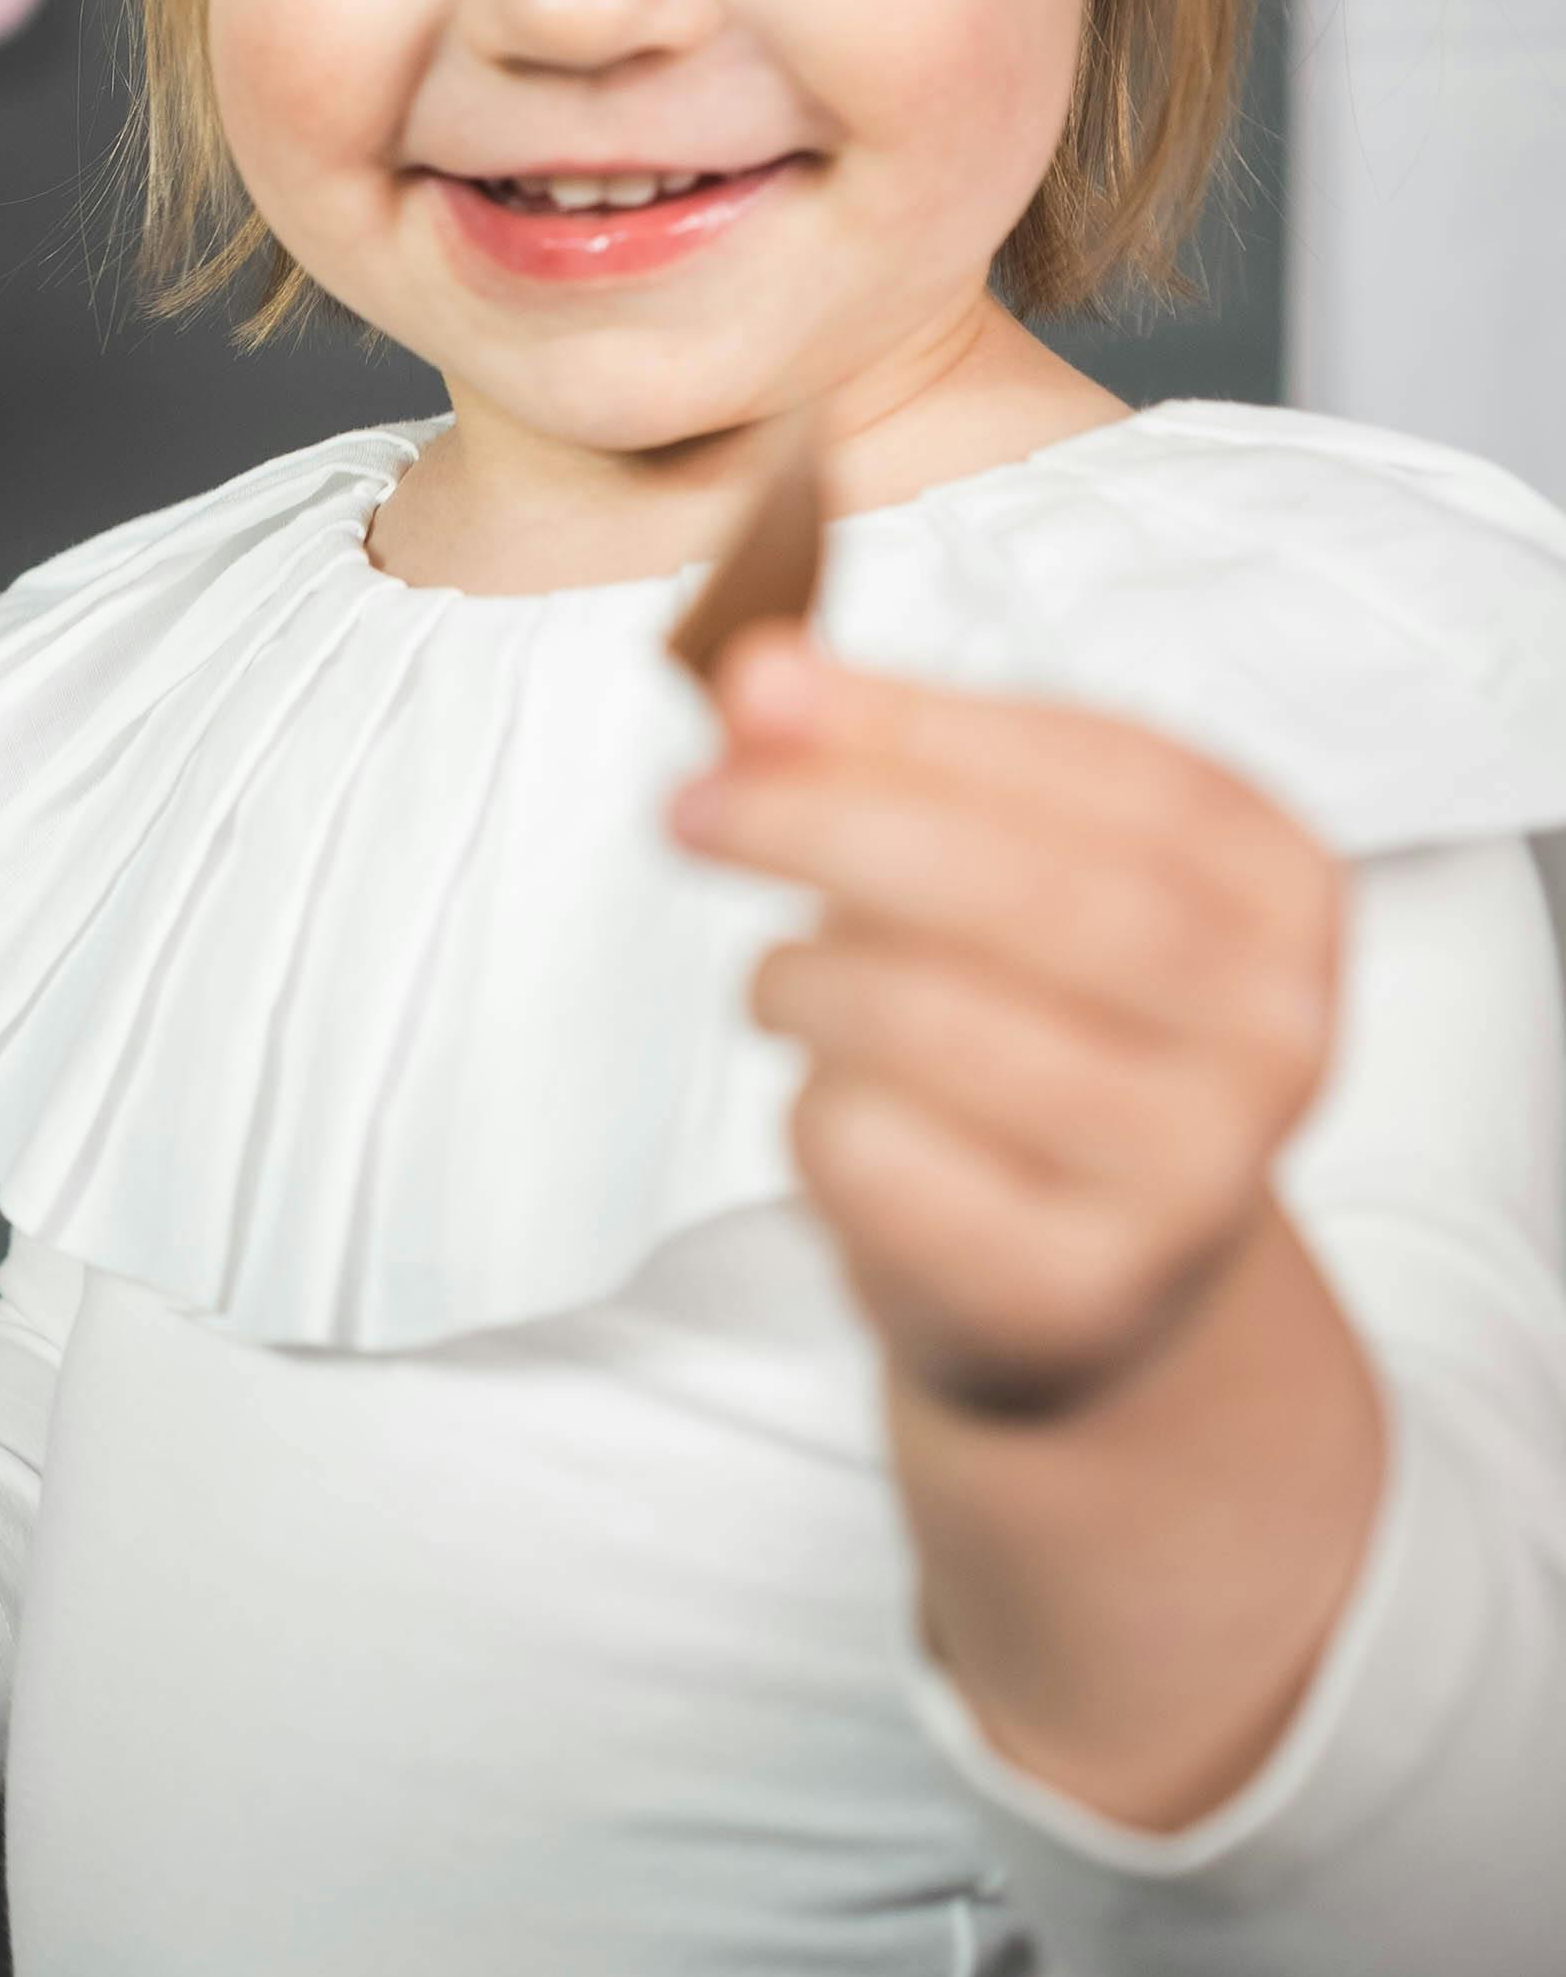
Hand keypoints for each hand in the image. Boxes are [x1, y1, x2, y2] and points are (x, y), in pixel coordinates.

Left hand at [673, 634, 1342, 1416]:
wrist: (1086, 1284)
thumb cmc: (1036, 1030)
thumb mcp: (997, 875)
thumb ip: (892, 766)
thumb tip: (758, 685)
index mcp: (1281, 890)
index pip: (1115, 769)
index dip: (924, 721)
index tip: (759, 687)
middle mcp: (1275, 1033)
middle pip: (1046, 893)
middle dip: (839, 827)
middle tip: (696, 807)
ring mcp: (1195, 1178)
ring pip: (948, 1026)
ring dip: (808, 980)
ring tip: (777, 981)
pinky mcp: (1084, 1291)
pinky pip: (891, 1161)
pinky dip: (814, 1110)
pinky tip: (830, 1101)